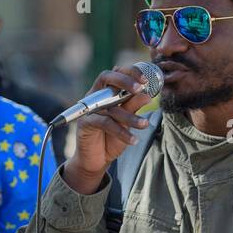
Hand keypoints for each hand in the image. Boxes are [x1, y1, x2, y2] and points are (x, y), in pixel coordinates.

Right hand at [65, 65, 153, 190]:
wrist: (98, 160)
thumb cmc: (112, 138)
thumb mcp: (127, 122)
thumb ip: (133, 107)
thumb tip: (147, 95)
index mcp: (108, 91)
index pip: (117, 73)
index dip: (130, 72)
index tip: (146, 80)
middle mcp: (97, 96)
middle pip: (108, 78)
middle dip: (125, 81)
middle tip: (140, 89)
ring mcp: (89, 108)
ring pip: (111, 106)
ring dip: (130, 116)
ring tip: (144, 124)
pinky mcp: (85, 123)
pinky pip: (106, 123)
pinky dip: (121, 132)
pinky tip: (133, 140)